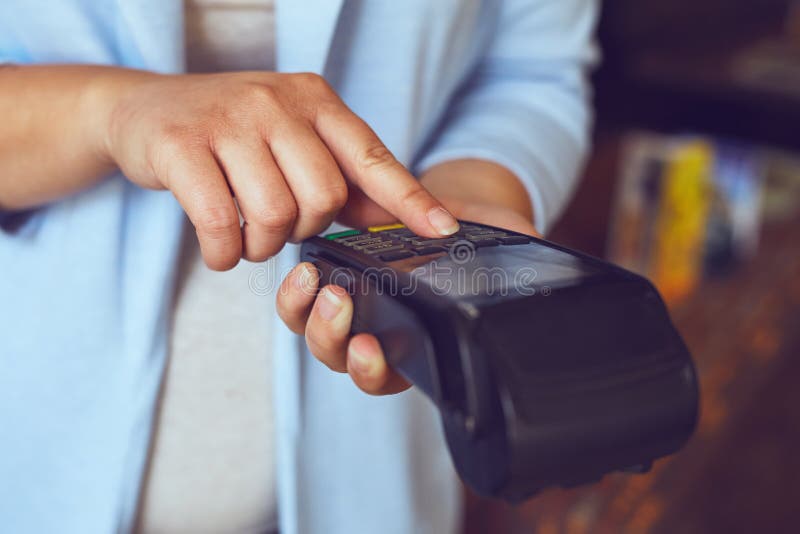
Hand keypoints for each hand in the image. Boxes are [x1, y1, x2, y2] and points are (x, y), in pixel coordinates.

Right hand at [102, 71, 458, 269]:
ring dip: (263, 246)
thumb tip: (400, 222)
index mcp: (314, 101)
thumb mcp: (294, 143)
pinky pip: (220, 222)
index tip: (444, 230)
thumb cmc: (233, 135)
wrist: (146, 111)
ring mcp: (228, 120)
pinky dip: (225, 253)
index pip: (372, 156)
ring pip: (275, 214)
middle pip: (324, 197)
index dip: (410, 199)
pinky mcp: (182, 145)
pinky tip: (220, 249)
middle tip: (280, 226)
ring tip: (248, 237)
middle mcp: (276, 102)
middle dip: (305, 230)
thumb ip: (345, 182)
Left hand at [276, 195, 538, 395]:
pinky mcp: (330, 274)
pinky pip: (302, 297)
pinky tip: (303, 265)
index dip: (373, 371)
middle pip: (339, 358)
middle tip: (337, 304)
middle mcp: (380, 331)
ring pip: (314, 331)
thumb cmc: (484, 236)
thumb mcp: (506, 247)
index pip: (388, 375)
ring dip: (307, 315)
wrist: (457, 205)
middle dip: (332, 338)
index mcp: (420, 340)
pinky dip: (296, 289)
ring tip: (315, 284)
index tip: (370, 350)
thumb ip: (515, 267)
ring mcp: (351, 307)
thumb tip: (532, 281)